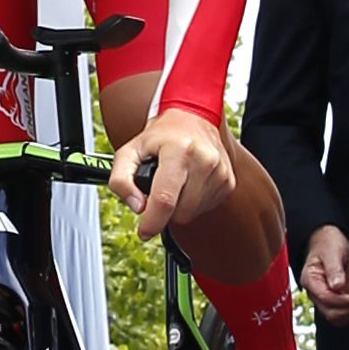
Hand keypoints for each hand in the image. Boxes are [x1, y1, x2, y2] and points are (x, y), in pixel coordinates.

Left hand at [110, 105, 233, 239]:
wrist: (192, 118)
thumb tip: (138, 207)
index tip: (144, 232)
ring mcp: (219, 172)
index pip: (165, 199)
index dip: (152, 222)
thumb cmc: (159, 137)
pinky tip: (188, 184)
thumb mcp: (129, 152)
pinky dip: (192, 203)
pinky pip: (205, 208)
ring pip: (192, 213)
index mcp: (179, 151)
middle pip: (179, 212)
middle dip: (164, 210)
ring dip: (178, 207)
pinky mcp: (228, 182)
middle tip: (158, 190)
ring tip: (174, 184)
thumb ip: (120, 181)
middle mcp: (204, 160)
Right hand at [301, 225, 348, 326]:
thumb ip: (334, 269)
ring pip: (337, 319)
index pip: (325, 298)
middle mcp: (316, 293)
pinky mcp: (336, 300)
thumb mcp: (332, 251)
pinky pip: (344, 314)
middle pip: (331, 314)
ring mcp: (326, 298)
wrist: (329, 242)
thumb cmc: (328, 244)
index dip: (344, 300)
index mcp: (311, 280)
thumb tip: (338, 287)